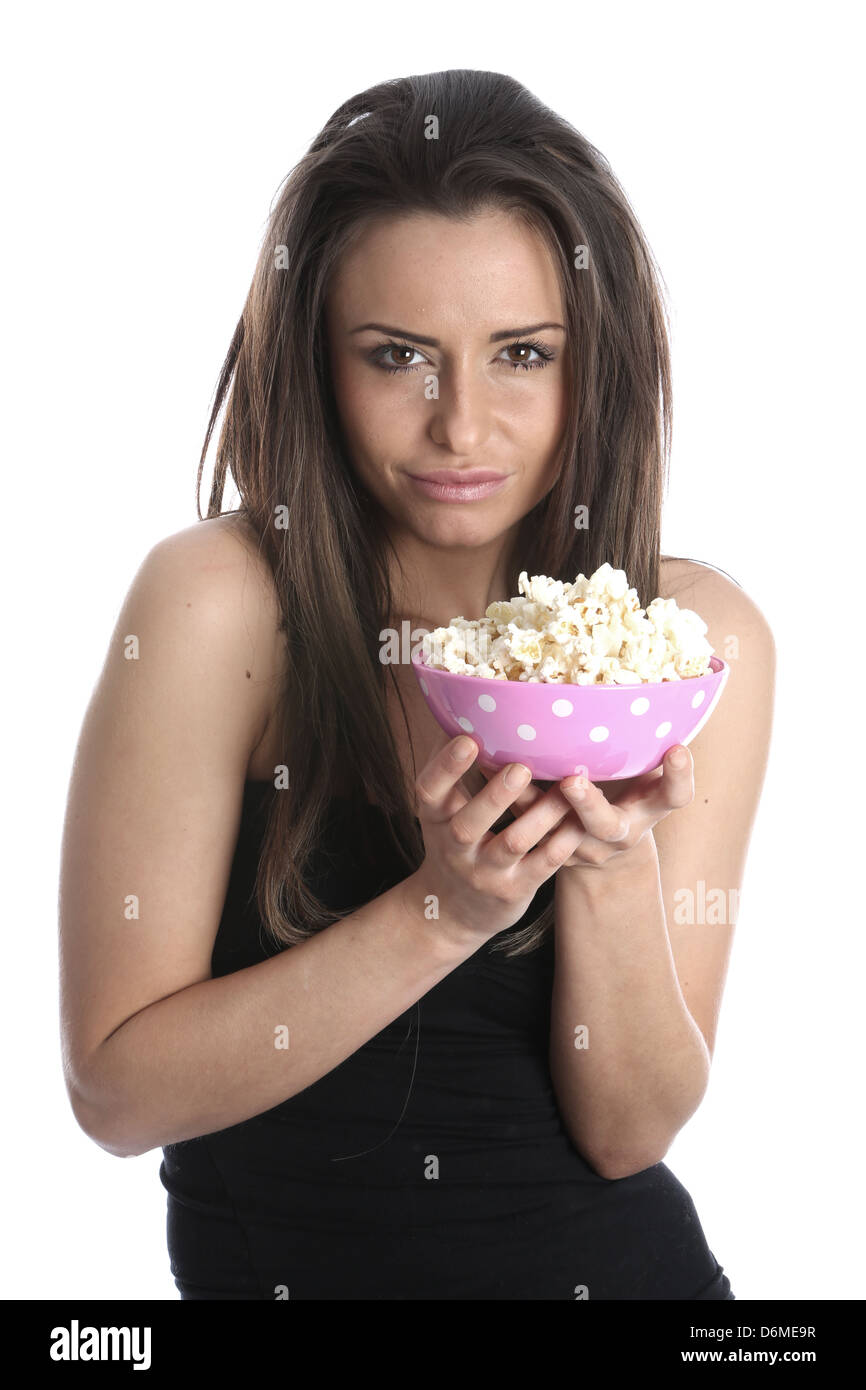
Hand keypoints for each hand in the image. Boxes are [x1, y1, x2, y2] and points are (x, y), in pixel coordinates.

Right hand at [407, 735, 590, 945]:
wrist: (454, 911)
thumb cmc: (454, 843)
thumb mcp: (440, 813)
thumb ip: (449, 773)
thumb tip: (458, 713)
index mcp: (434, 819)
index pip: (429, 792)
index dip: (444, 767)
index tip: (466, 739)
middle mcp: (454, 848)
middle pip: (468, 824)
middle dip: (495, 796)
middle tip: (521, 767)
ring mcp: (484, 873)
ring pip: (514, 843)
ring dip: (541, 814)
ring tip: (567, 786)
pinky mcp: (514, 890)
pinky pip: (542, 865)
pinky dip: (562, 841)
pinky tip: (579, 820)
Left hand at [476, 745, 694, 871]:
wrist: (605, 847)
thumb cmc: (630, 790)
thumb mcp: (647, 770)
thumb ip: (647, 740)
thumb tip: (647, 681)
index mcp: (651, 808)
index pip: (675, 796)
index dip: (680, 776)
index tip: (677, 749)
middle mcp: (620, 832)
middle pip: (608, 826)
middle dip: (589, 805)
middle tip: (571, 781)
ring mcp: (584, 848)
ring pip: (557, 835)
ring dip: (534, 806)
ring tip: (513, 775)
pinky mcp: (552, 852)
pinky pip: (527, 827)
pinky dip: (508, 799)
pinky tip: (486, 767)